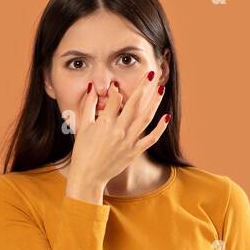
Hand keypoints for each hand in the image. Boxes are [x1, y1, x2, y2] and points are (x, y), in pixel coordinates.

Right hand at [65, 71, 169, 202]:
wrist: (89, 176)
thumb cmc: (82, 152)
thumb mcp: (82, 127)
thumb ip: (88, 106)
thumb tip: (92, 88)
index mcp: (105, 123)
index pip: (115, 99)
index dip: (116, 90)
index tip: (116, 85)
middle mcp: (119, 130)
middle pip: (135, 103)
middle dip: (143, 87)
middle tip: (150, 73)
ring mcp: (129, 141)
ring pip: (146, 117)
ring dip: (154, 102)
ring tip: (160, 88)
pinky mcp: (135, 151)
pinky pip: (151, 138)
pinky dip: (160, 128)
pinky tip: (166, 116)